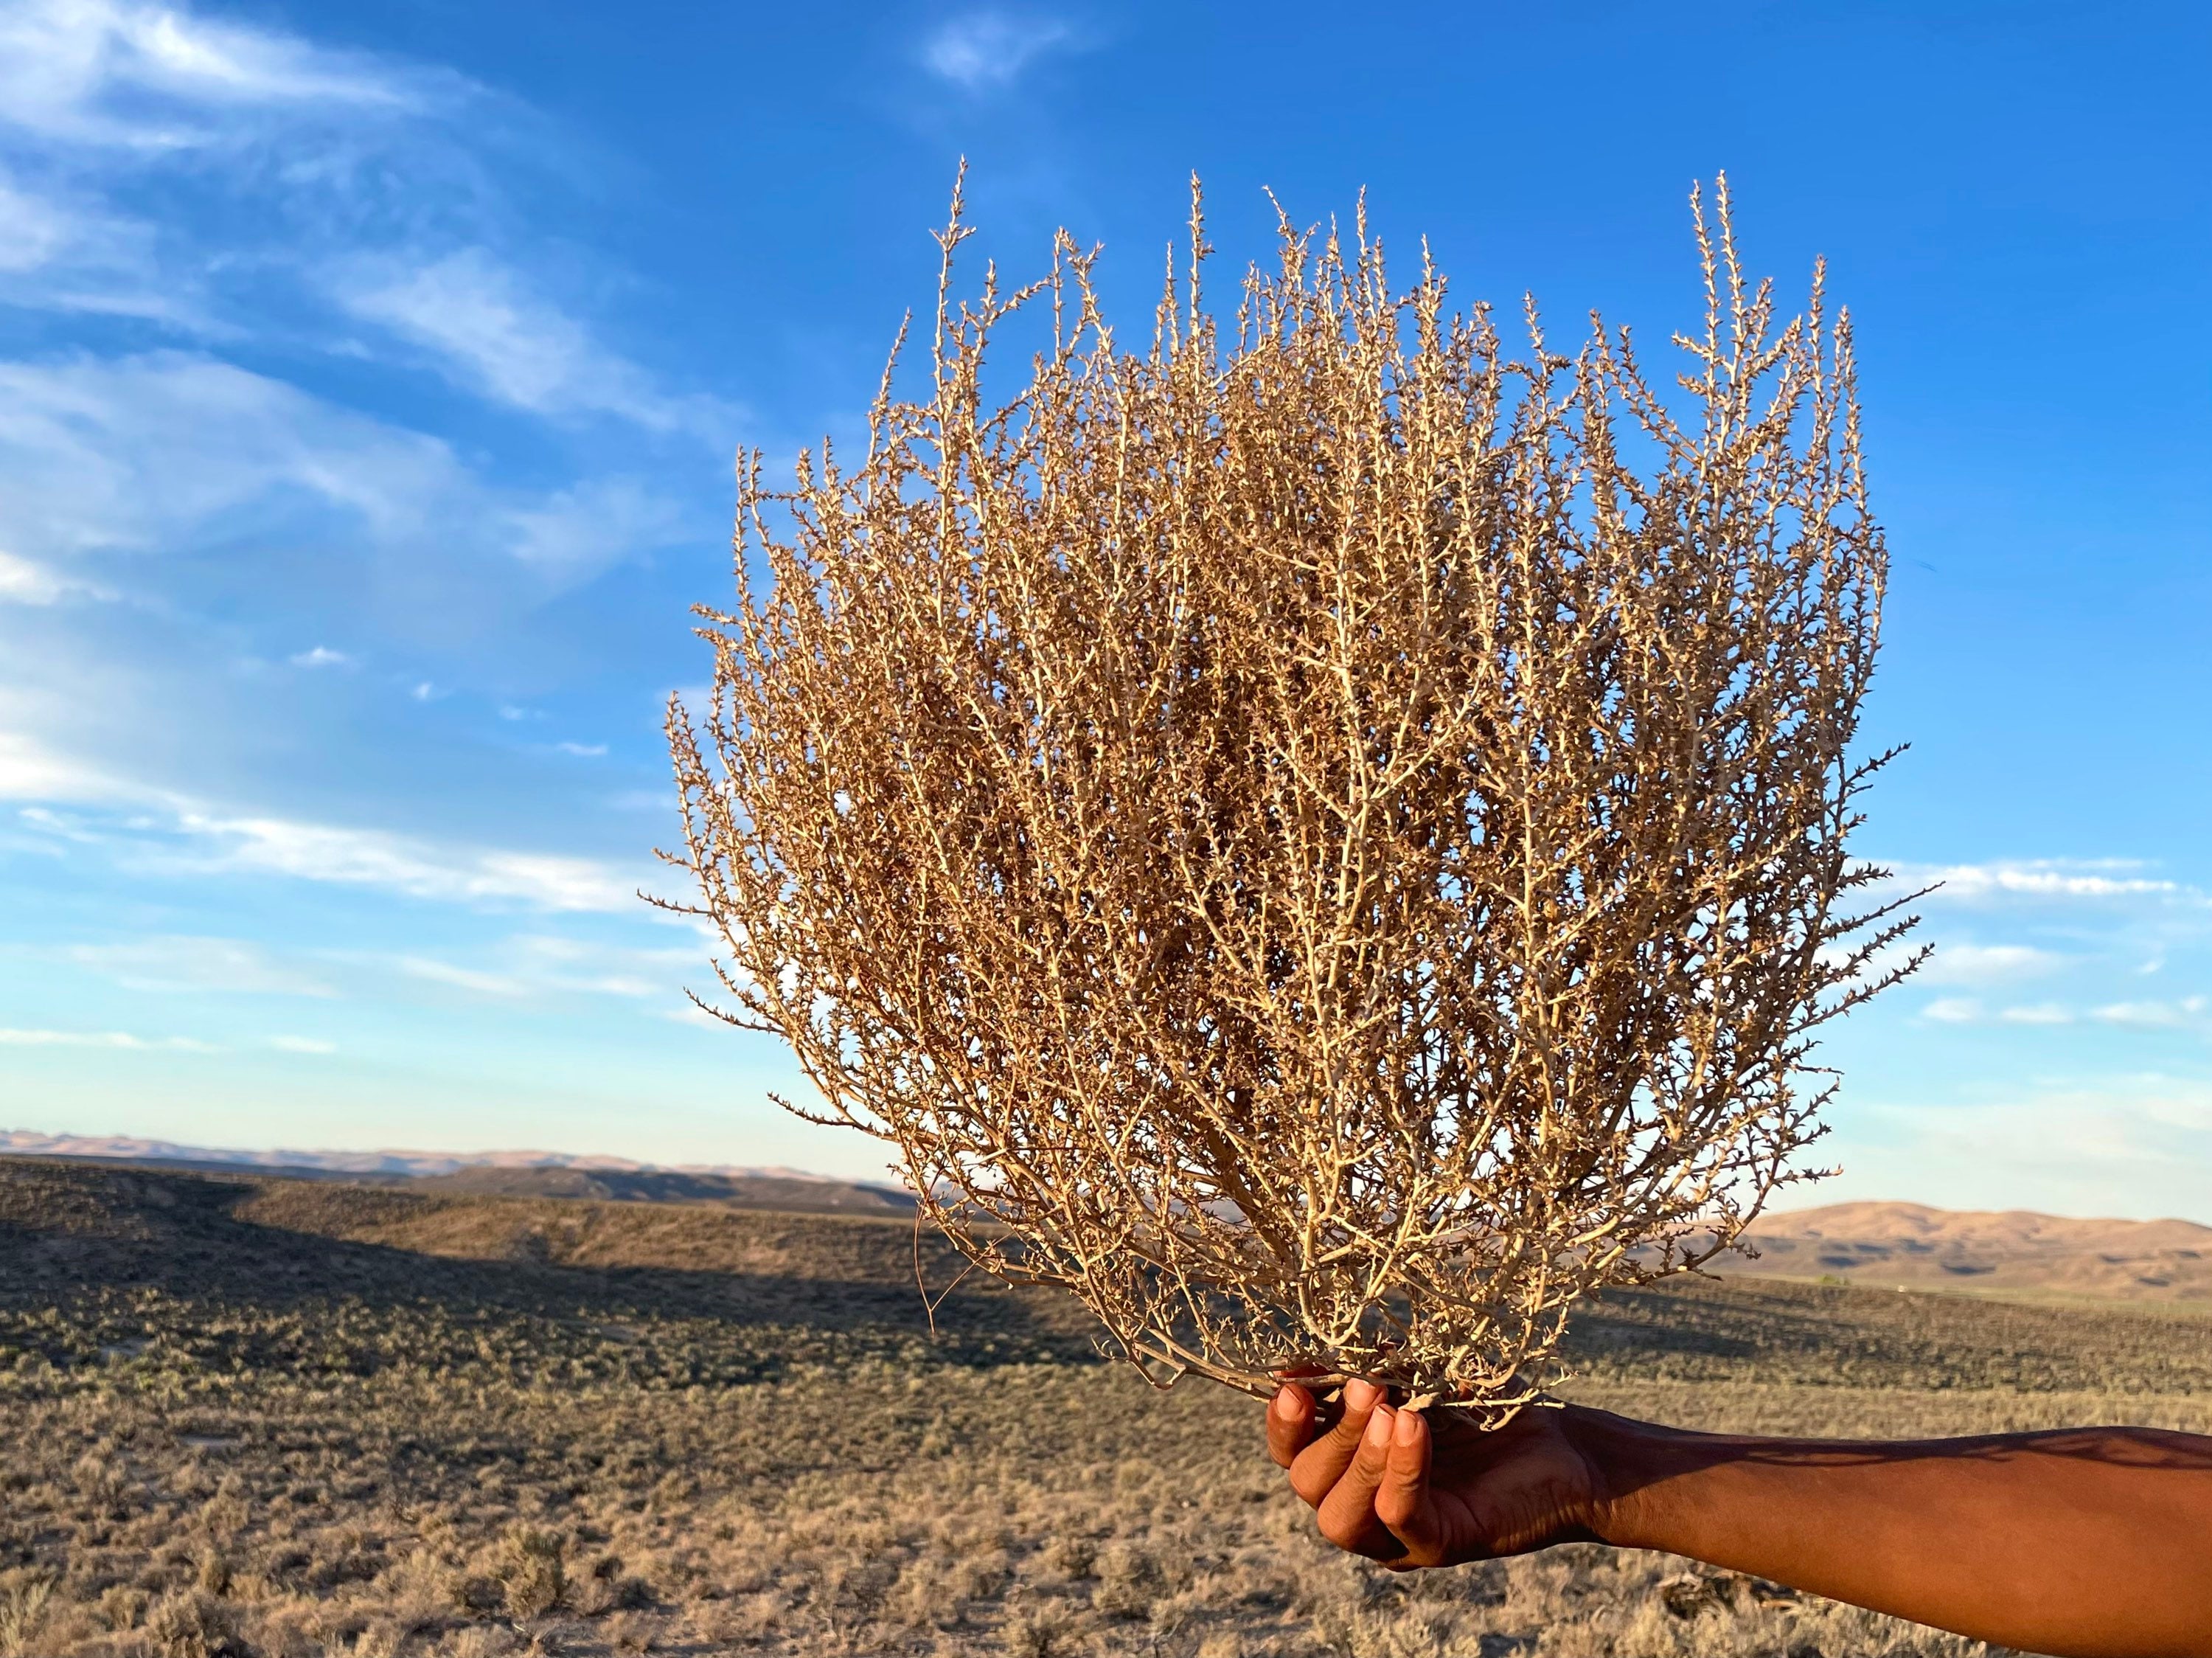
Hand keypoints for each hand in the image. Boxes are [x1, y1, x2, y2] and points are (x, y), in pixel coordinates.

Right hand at [1267, 1380, 1606, 1567]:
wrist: (1565, 1446)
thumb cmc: (1488, 1410)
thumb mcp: (1420, 1380)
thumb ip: (1371, 1372)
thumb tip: (1317, 1354)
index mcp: (1351, 1465)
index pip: (1291, 1456)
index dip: (1282, 1423)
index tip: (1294, 1383)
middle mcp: (1365, 1506)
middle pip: (1307, 1484)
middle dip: (1328, 1432)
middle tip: (1365, 1388)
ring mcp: (1399, 1535)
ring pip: (1339, 1518)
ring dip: (1356, 1458)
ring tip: (1389, 1410)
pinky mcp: (1440, 1545)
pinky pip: (1399, 1516)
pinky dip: (1400, 1469)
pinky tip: (1415, 1428)